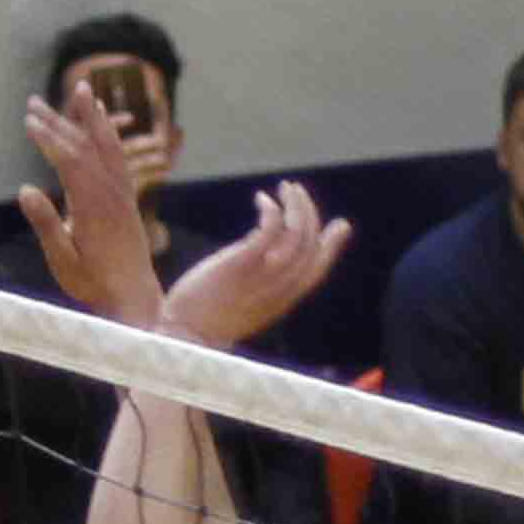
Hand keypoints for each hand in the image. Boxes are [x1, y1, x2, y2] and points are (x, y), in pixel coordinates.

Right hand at [16, 86, 164, 327]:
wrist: (134, 295)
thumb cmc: (94, 283)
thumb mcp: (63, 260)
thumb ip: (47, 224)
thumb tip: (25, 189)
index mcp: (94, 207)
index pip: (70, 161)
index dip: (49, 138)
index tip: (29, 121)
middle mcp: (112, 193)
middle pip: (85, 146)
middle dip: (60, 120)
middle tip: (34, 100)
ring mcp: (123, 193)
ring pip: (107, 145)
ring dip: (92, 116)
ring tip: (82, 89)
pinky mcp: (127, 197)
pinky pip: (118, 156)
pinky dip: (108, 134)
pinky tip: (102, 122)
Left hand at [157, 179, 348, 350]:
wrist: (183, 335)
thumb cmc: (209, 321)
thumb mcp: (247, 308)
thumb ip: (265, 290)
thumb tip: (270, 272)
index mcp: (284, 299)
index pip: (319, 269)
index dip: (332, 245)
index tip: (340, 225)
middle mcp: (280, 286)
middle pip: (310, 243)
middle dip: (310, 212)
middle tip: (297, 191)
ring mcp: (262, 274)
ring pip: (296, 232)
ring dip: (296, 204)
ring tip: (286, 187)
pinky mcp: (240, 263)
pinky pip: (269, 228)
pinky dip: (272, 208)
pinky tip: (261, 198)